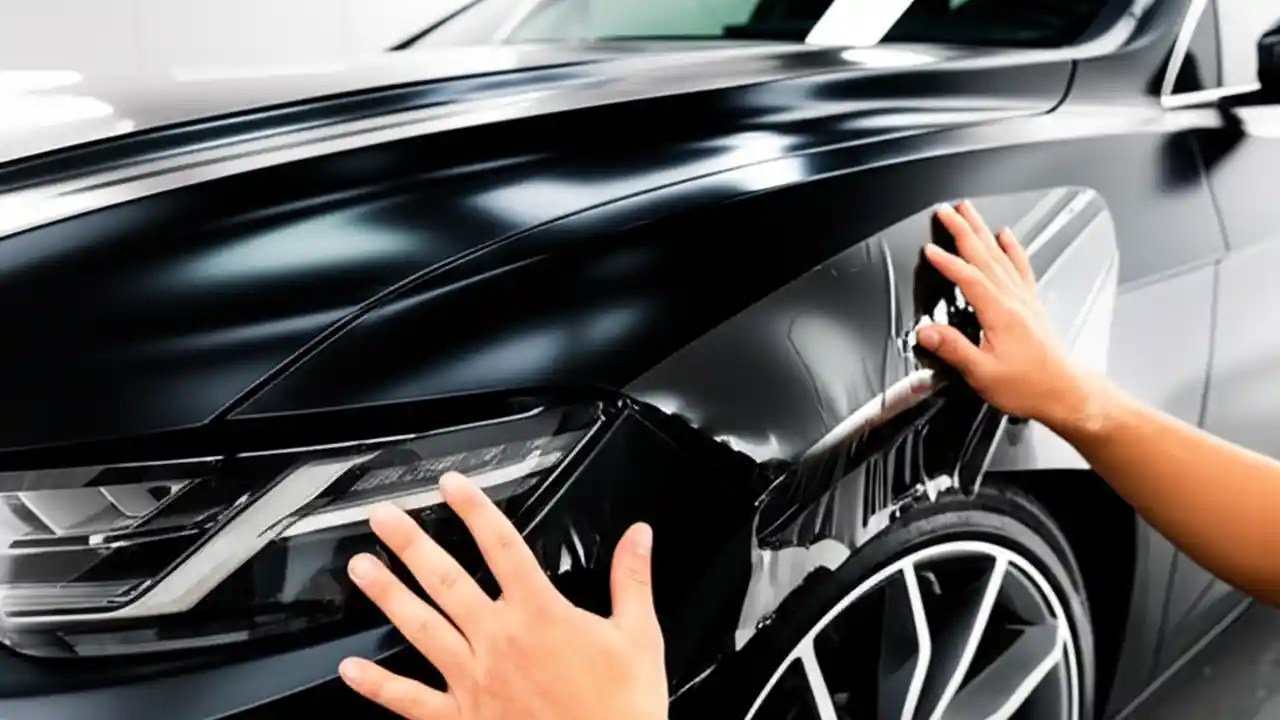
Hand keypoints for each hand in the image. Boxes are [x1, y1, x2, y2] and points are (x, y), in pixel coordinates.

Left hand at [338, 472, 667, 719]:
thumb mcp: (638, 637)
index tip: (452, 485)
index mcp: (541, 615)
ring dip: (388, 595)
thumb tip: (638, 536)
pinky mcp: (464, 719)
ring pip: (422, 628)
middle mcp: (500, 642)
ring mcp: (476, 681)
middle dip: (411, 544)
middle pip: (447, 581)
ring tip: (361, 568)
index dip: (474, 510)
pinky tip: (352, 670)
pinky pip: (412, 701)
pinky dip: (379, 686)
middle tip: (383, 517)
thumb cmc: (622, 709)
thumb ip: (632, 579)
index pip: (502, 547)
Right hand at [915, 201, 1106, 432]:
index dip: (947, 262)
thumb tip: (925, 332)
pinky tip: (1006, 235)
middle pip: (984, 255)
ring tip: (969, 212)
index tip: (929, 249)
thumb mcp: (982, 373)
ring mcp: (1025, 299)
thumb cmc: (1027, 385)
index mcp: (1000, 313)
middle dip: (963, 230)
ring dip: (982, 231)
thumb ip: (953, 349)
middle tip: (946, 211)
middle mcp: (1014, 300)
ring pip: (1000, 255)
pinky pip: (1020, 266)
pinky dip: (1012, 247)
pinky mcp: (1031, 303)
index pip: (968, 278)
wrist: (1064, 392)